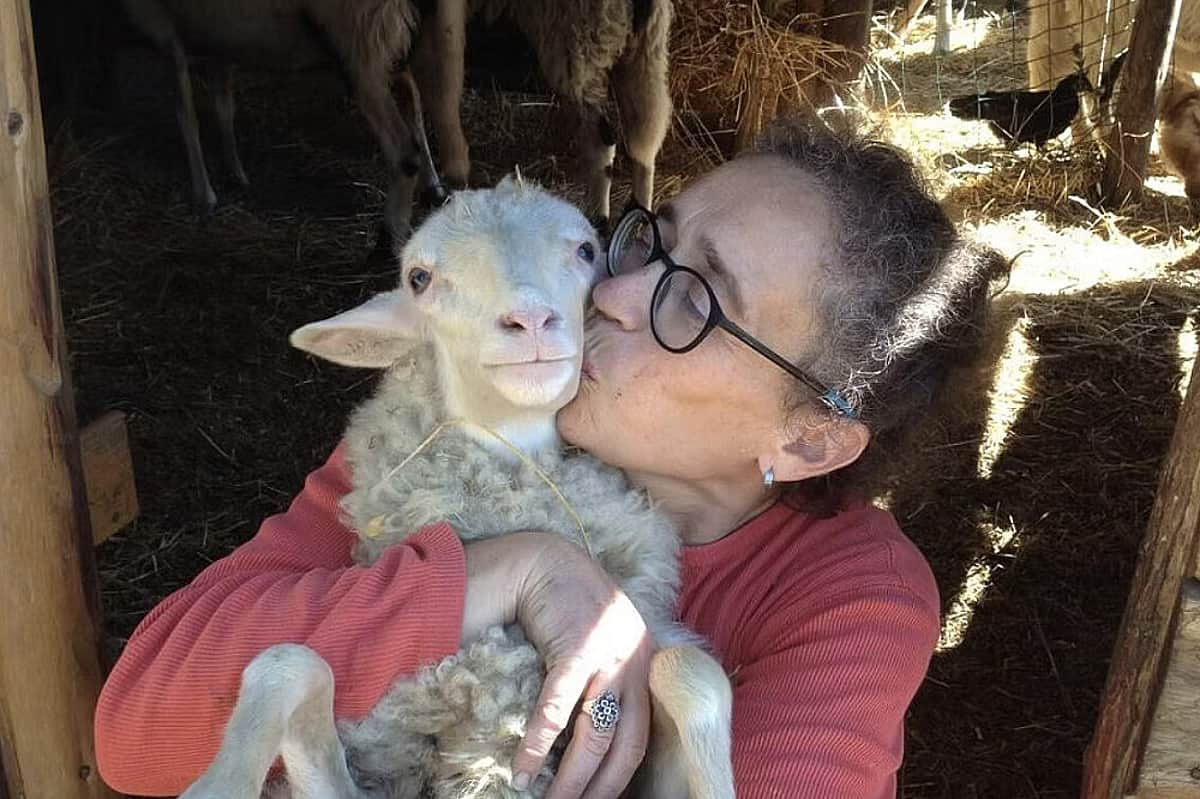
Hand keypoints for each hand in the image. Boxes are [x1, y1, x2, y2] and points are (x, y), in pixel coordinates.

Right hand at [460, 532, 652, 798]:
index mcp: (646, 663)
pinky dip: (538, 744)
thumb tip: (588, 740)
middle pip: (624, 743)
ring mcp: (610, 654)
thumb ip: (605, 681)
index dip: (622, 775)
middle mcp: (637, 661)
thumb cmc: (567, 604)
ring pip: (594, 734)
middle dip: (599, 788)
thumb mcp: (600, 643)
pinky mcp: (578, 647)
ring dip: (569, 778)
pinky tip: (522, 769)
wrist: (541, 560)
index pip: (643, 734)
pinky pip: (557, 709)